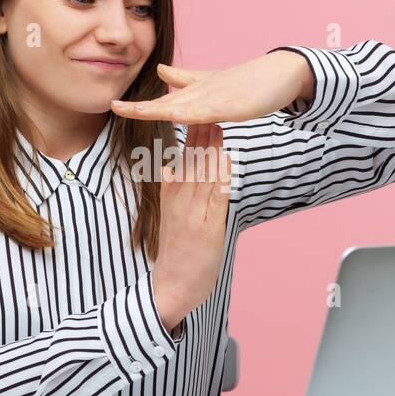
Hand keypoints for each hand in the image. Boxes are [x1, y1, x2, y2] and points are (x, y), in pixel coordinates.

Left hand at [110, 50, 313, 123]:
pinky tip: (176, 115)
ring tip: (133, 110)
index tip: (113, 106)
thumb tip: (160, 71)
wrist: (280, 74)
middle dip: (140, 107)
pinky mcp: (233, 105)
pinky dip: (192, 113)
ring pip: (182, 106)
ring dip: (158, 109)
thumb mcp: (211, 83)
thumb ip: (185, 79)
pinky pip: (209, 111)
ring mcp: (217, 98)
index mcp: (195, 93)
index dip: (138, 105)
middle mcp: (201, 93)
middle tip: (113, 107)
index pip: (162, 102)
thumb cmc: (247, 81)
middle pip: (166, 103)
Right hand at [151, 122, 232, 333]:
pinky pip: (214, 199)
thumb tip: (172, 167)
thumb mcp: (170, 218)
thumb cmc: (176, 253)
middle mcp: (180, 203)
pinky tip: (224, 161)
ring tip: (217, 126)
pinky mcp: (207, 229)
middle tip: (207, 108)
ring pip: (202, 176)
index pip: (181, 161)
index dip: (189, 137)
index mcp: (171, 198)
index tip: (195, 114)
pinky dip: (219, 178)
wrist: (172, 287)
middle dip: (199, 135)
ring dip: (210, 150)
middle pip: (190, 163)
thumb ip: (172, 192)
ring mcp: (193, 215)